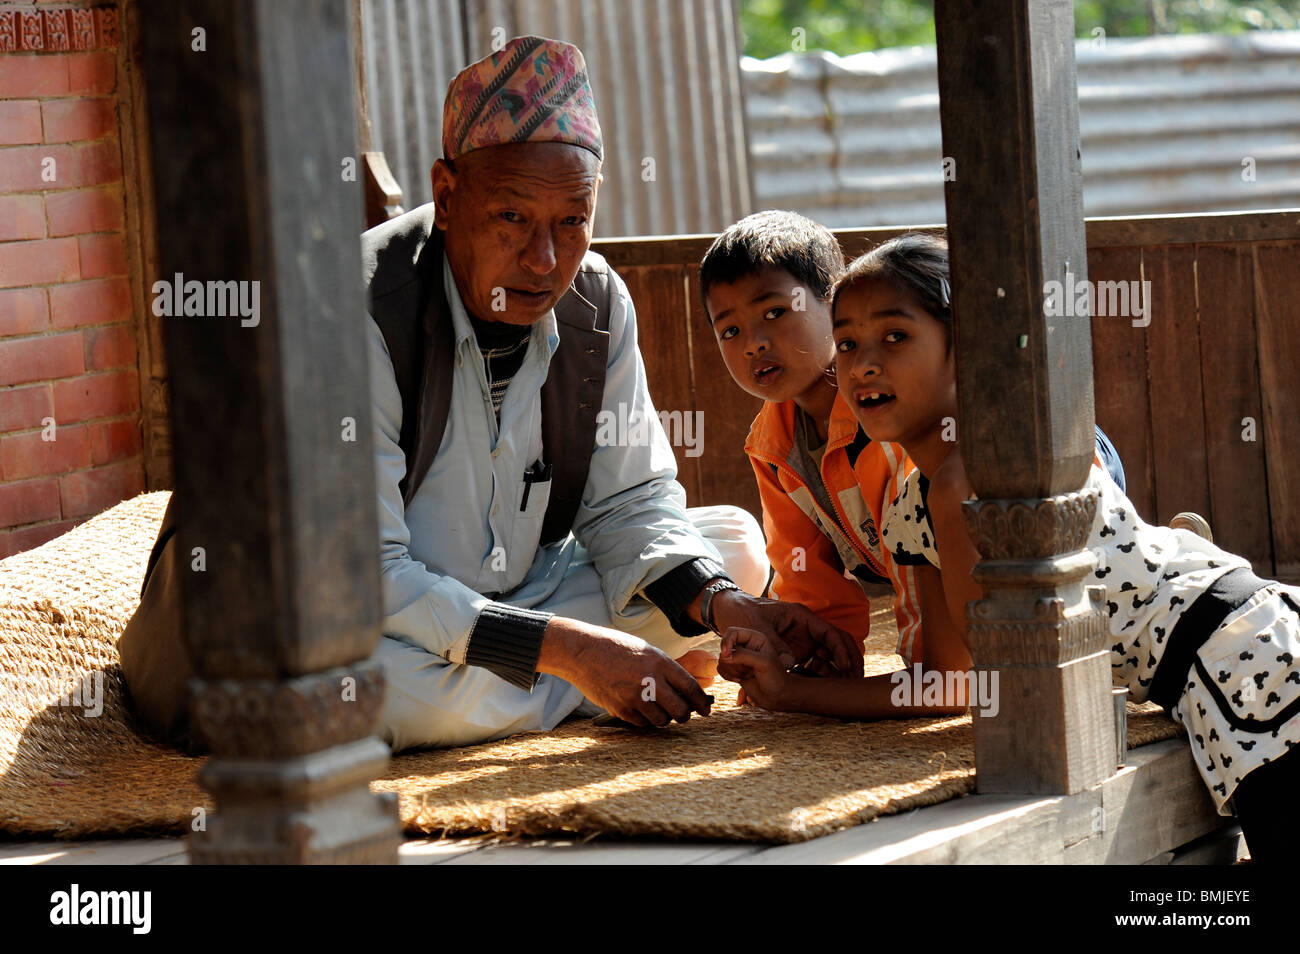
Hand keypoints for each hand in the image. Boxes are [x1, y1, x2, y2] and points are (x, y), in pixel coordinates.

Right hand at [537, 618, 712, 726]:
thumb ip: (666, 670)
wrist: (584, 652)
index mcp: (660, 662)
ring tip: (660, 712)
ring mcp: (635, 697)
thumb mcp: (646, 651)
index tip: (705, 710)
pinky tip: (641, 710)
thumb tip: (686, 690)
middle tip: (683, 715)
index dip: (701, 702)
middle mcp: (650, 680)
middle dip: (685, 715)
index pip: (691, 687)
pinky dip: (645, 720)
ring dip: (664, 719)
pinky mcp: (621, 709)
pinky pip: (642, 723)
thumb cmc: (616, 649)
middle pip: (680, 710)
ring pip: (662, 720)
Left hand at [710, 590, 862, 676]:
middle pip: (837, 644)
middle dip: (850, 661)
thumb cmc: (743, 613)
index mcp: (801, 617)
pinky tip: (831, 689)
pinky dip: (825, 674)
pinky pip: (817, 663)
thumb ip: (773, 646)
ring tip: (848, 688)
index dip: (840, 650)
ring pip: (830, 655)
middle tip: (857, 680)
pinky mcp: (798, 651)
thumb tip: (790, 665)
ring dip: (840, 670)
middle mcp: (807, 628)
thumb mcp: (757, 628)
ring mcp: (804, 640)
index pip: (830, 633)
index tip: (846, 667)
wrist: (730, 611)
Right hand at [717, 627, 795, 710]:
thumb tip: (724, 656)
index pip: (732, 632)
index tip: (726, 654)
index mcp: (754, 638)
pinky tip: (741, 680)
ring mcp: (738, 658)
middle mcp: (745, 646)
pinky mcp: (734, 669)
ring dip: (733, 671)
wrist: (777, 696)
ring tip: (748, 675)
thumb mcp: (763, 662)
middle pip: (725, 648)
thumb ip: (743, 656)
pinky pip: (720, 669)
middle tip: (750, 670)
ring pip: (722, 660)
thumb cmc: (775, 677)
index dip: (727, 641)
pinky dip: (728, 676)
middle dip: (734, 662)